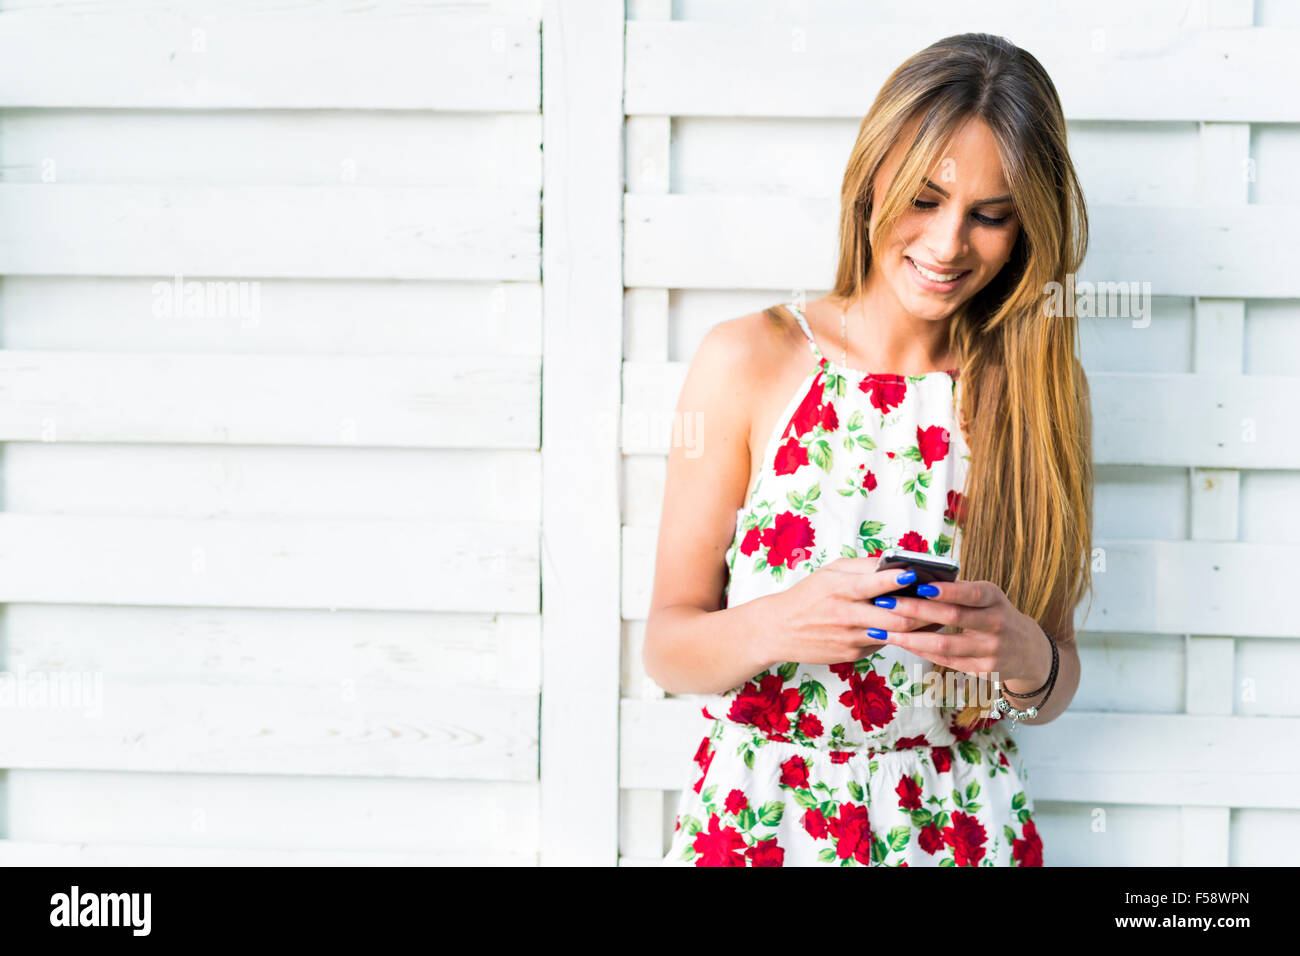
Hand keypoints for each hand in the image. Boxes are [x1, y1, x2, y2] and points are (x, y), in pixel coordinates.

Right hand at [754, 557, 939, 668]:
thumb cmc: (808, 595)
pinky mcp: (853, 654)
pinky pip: (883, 642)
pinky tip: (916, 629)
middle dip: (923, 610)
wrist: (779, 630)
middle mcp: (845, 615)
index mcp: (839, 589)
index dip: (897, 579)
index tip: (916, 572)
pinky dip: (901, 635)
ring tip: (939, 616)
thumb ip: (862, 566)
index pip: (872, 583)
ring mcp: (850, 638)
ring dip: (920, 625)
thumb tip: (895, 563)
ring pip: (895, 633)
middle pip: (894, 616)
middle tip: (944, 602)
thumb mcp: (829, 572)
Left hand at [866, 579, 1051, 690]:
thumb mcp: (987, 597)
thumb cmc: (995, 614)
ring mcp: (991, 650)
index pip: (971, 593)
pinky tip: (901, 643)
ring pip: (944, 645)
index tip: (920, 585)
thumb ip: (958, 591)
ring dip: (909, 638)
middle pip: (952, 617)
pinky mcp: (983, 670)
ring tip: (882, 630)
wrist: (1028, 651)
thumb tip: (914, 579)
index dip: (947, 590)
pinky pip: (946, 660)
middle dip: (915, 609)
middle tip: (885, 603)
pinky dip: (921, 651)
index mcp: (995, 598)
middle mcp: (996, 624)